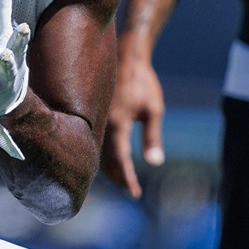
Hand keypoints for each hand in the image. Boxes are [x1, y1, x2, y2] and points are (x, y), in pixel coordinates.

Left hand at [0, 0, 30, 159]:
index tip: (23, 26)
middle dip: (8, 64)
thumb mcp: (1, 32)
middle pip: (9, 71)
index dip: (21, 37)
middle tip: (5, 55)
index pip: (18, 45)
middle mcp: (5, 78)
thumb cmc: (3, 60)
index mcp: (11, 57)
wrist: (9, 104)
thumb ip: (1, 4)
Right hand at [102, 34, 165, 197]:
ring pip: (98, 152)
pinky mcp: (94, 113)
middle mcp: (102, 124)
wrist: (126, 55)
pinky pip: (95, 141)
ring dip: (108, 168)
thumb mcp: (153, 110)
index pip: (120, 161)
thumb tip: (154, 163)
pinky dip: (102, 154)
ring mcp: (96, 119)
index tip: (135, 193)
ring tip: (121, 177)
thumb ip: (152, 138)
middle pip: (105, 161)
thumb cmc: (143, 82)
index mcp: (117, 125)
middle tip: (130, 189)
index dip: (127, 179)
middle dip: (118, 177)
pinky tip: (109, 157)